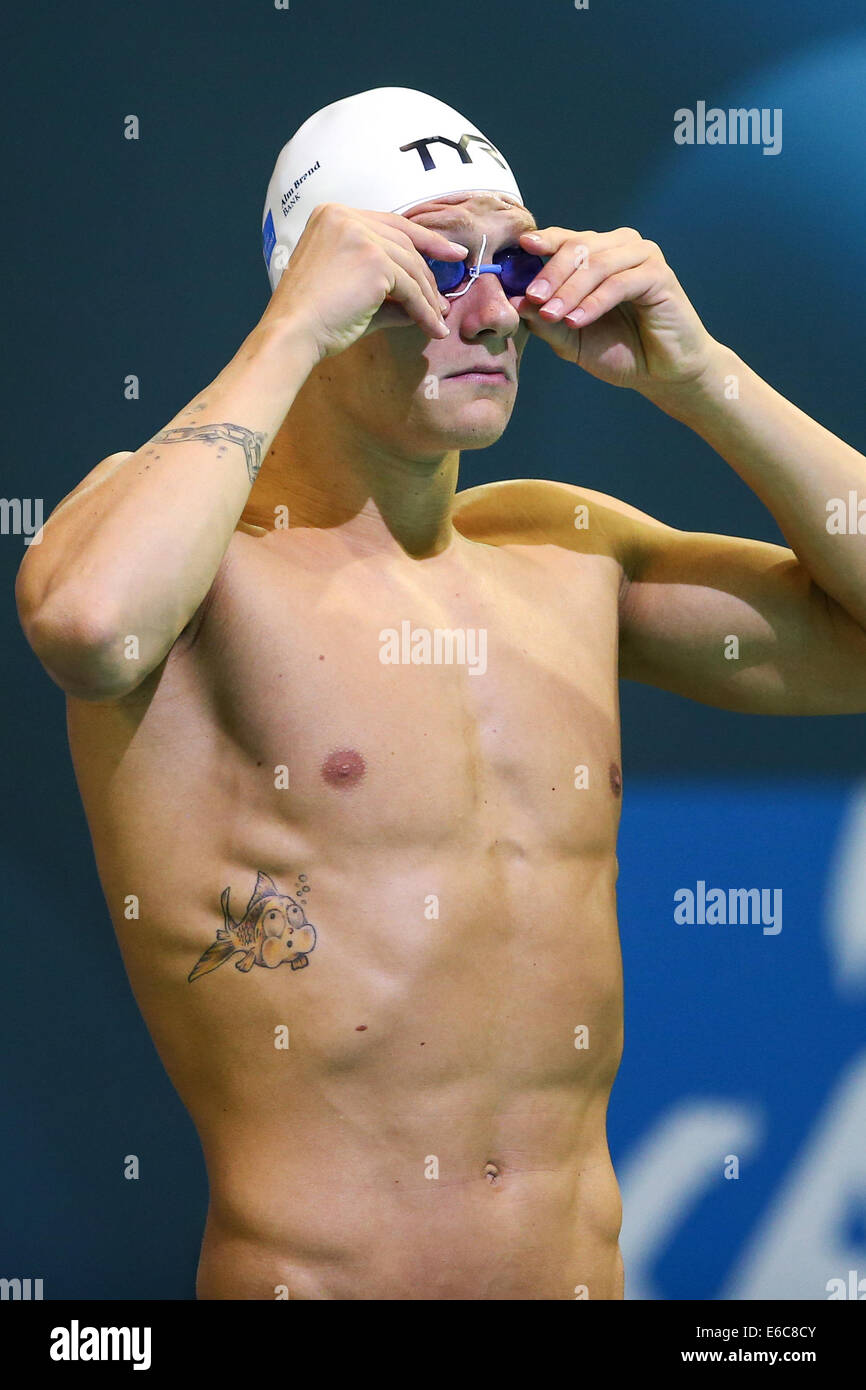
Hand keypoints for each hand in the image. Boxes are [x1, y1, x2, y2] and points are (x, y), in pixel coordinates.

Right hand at [260, 203, 468, 360]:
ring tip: (438, 319)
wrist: (292, 334)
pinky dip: (424, 310)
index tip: (450, 252)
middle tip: (447, 295)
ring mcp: (359, 236)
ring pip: (410, 266)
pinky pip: (410, 288)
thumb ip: (388, 289)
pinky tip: (431, 327)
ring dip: (428, 297)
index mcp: (332, 215)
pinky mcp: (373, 261)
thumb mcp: (352, 291)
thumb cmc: (313, 318)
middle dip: (431, 270)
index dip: (424, 240)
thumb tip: (425, 301)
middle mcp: (345, 217)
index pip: (390, 223)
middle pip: (404, 241)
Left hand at [514, 226, 719, 394]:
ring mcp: (642, 256)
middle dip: (551, 274)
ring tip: (552, 315)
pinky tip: (577, 320)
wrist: (662, 373)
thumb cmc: (619, 351)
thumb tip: (514, 301)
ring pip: (597, 263)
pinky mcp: (659, 275)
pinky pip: (619, 283)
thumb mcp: (571, 338)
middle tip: (532, 298)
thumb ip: (544, 320)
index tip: (520, 249)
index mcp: (598, 253)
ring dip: (570, 291)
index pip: (565, 239)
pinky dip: (594, 302)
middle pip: (578, 246)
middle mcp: (620, 246)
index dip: (543, 241)